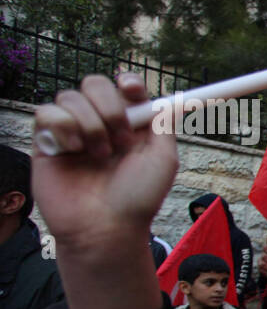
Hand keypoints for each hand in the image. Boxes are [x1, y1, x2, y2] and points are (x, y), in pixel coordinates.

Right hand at [31, 73, 176, 249]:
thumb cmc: (137, 199)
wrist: (105, 227)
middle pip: (95, 84)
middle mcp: (100, 124)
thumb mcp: (164, 160)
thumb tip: (176, 99)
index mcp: (129, 125)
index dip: (128, 82)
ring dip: (91, 124)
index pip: (124, 88)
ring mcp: (72, 131)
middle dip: (110, 105)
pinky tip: (73, 151)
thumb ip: (164, 125)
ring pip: (71, 96)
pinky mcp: (47, 141)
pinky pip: (47, 112)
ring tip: (99, 155)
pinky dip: (64, 128)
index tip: (132, 89)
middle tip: (120, 139)